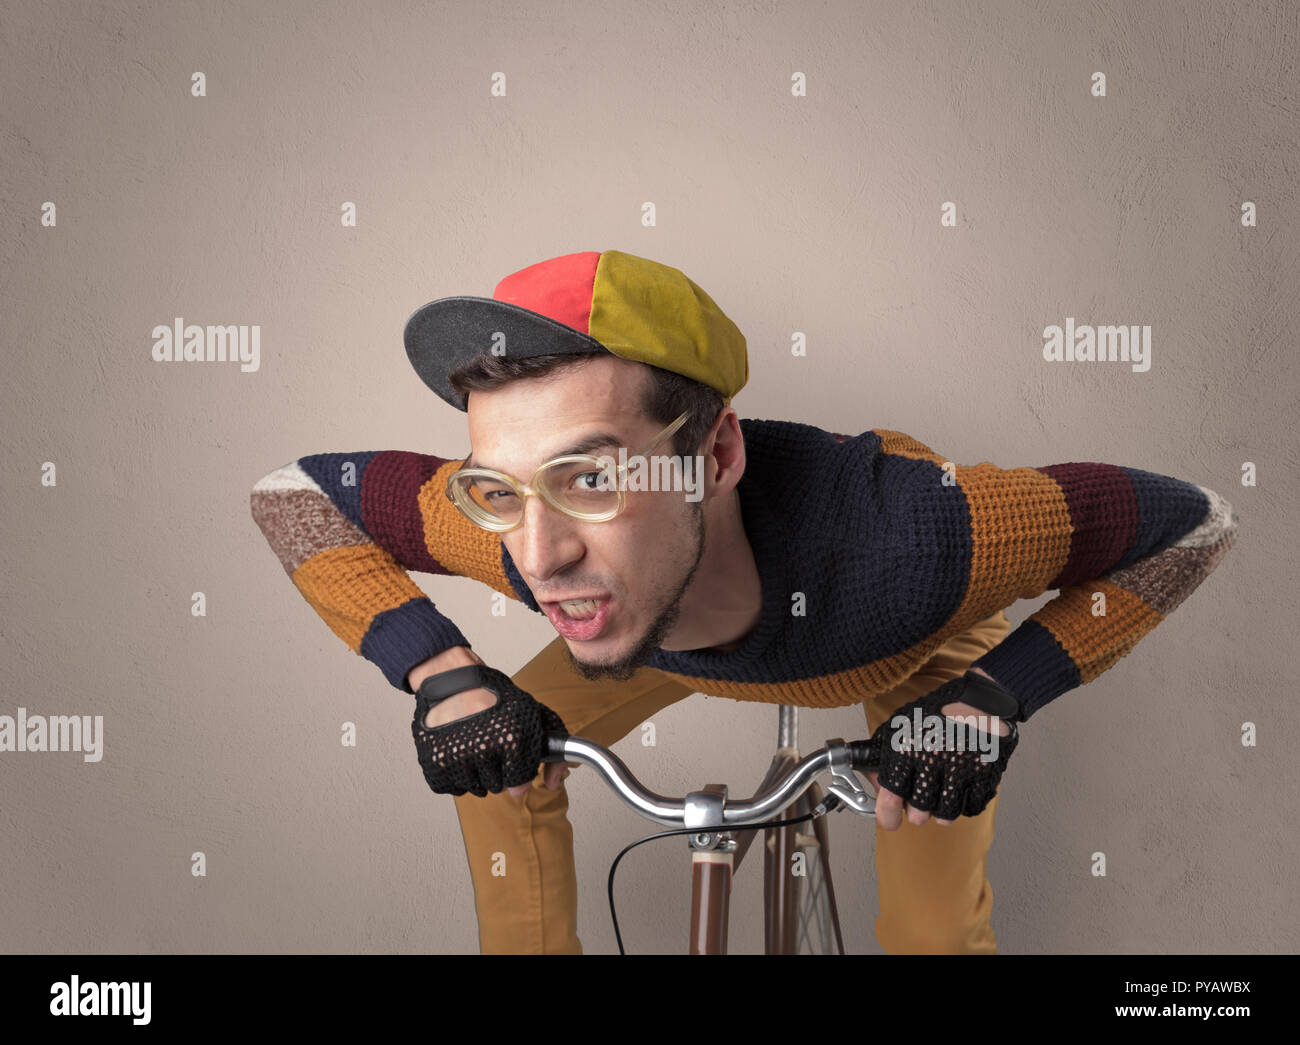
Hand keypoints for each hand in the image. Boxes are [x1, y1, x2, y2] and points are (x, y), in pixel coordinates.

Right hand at [412, 665, 569, 797]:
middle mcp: (485, 752)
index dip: (518, 771)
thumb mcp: (532, 713)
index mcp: (512, 740)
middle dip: (498, 770)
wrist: (452, 680)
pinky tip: (458, 751)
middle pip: (498, 787)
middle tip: (491, 744)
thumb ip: (554, 746)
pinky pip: (452, 788)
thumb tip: (553, 783)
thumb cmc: (493, 696)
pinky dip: (455, 774)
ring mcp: (458, 759)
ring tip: (474, 745)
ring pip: (475, 789)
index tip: (511, 758)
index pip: (519, 783)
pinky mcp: (436, 764)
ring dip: (477, 773)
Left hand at [861, 674, 1018, 830]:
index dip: (887, 816)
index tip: (889, 821)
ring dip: (939, 812)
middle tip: (916, 806)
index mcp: (907, 751)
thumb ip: (883, 756)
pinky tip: (959, 790)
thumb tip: (873, 782)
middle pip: (919, 813)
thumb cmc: (937, 712)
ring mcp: (960, 772)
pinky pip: (970, 807)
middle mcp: (932, 763)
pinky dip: (963, 805)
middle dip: (915, 813)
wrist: (979, 700)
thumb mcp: (900, 727)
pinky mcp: (984, 776)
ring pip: (945, 815)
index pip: (891, 798)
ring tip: (938, 797)